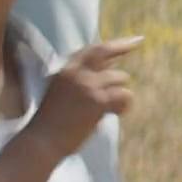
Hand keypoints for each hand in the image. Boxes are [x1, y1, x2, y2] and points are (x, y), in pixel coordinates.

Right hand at [31, 34, 139, 148]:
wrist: (43, 142)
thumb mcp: (61, 93)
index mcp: (65, 70)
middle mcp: (76, 73)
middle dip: (124, 45)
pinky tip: (117, 113)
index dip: (112, 43)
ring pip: (119, 78)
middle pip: (105, 51)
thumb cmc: (51, 124)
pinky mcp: (98, 101)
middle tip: (139, 40)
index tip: (130, 39)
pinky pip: (124, 96)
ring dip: (119, 93)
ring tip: (109, 109)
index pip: (91, 49)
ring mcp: (88, 85)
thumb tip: (108, 71)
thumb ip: (81, 80)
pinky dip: (124, 105)